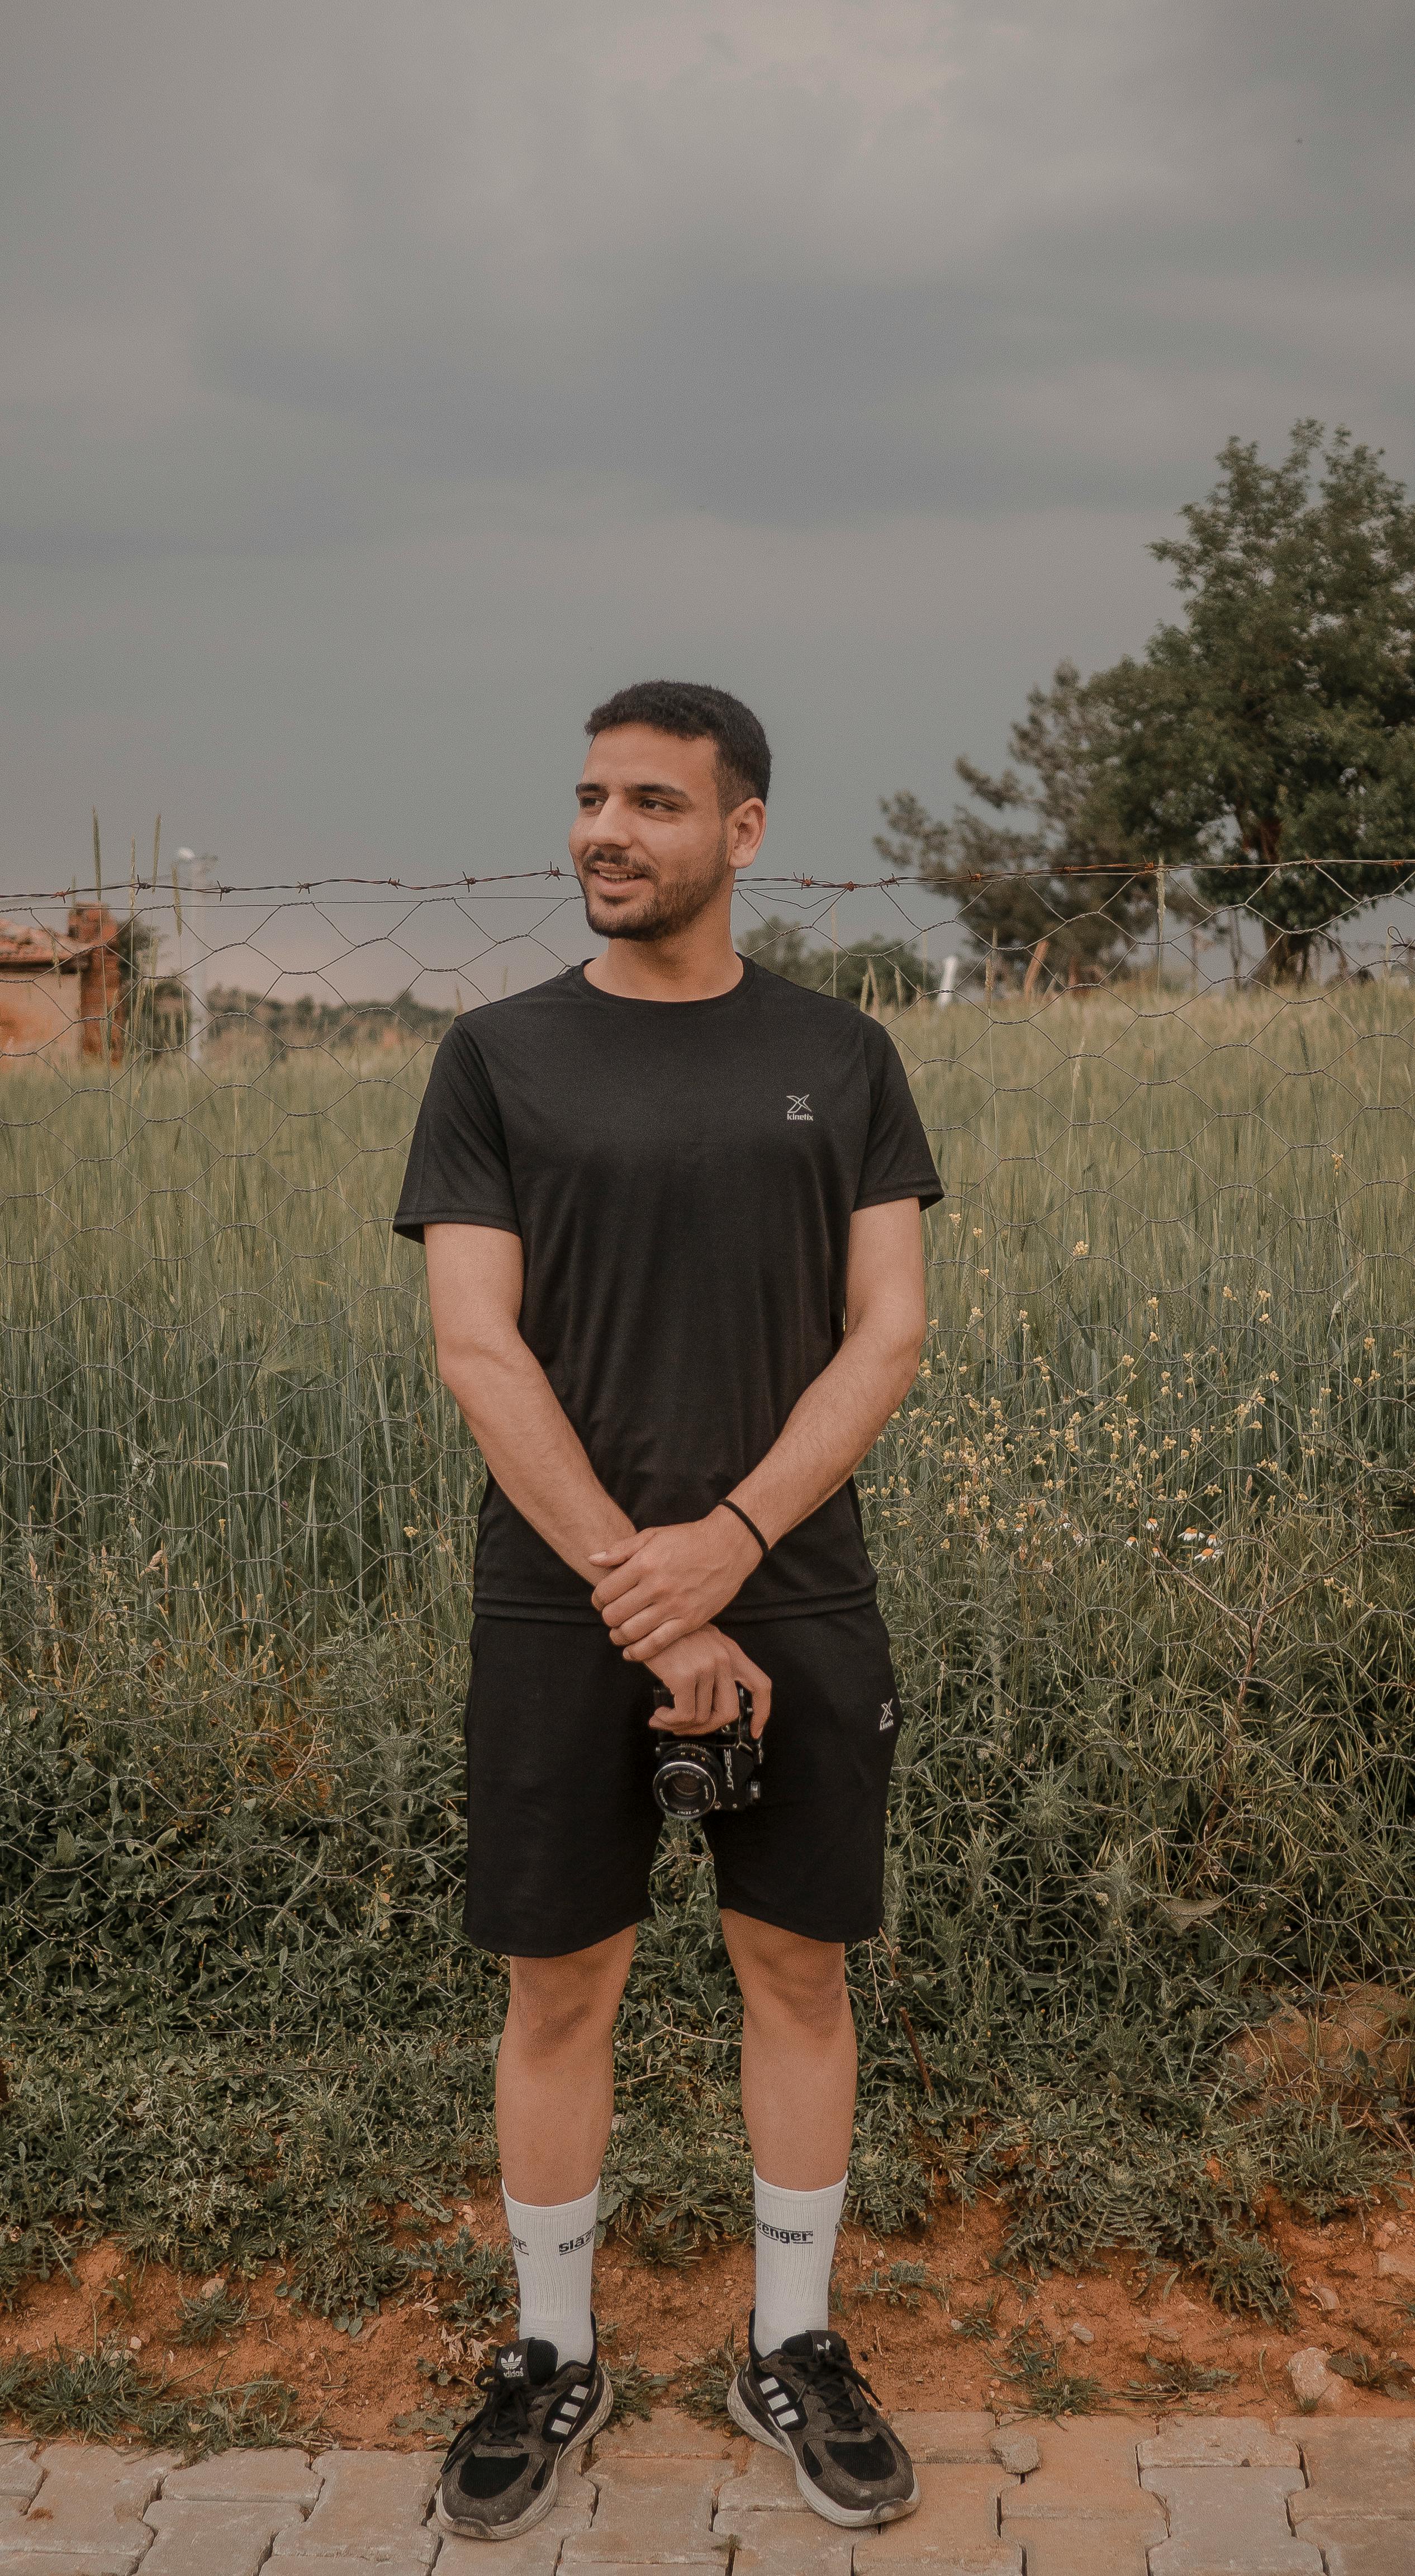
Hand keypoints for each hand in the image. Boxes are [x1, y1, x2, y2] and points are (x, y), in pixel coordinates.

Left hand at [590, 1509, 762, 1657]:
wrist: (728, 1547)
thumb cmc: (688, 1539)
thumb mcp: (652, 1535)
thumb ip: (620, 1549)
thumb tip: (592, 1559)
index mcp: (644, 1563)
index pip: (605, 1592)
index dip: (597, 1599)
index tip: (601, 1601)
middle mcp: (656, 1586)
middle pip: (614, 1615)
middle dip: (607, 1618)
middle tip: (611, 1616)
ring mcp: (673, 1605)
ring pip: (631, 1632)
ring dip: (618, 1636)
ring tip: (618, 1633)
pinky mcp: (689, 1621)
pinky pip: (656, 1644)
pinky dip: (638, 1652)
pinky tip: (630, 1652)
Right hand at [644, 1626, 771, 1740]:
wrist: (642, 1620)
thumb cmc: (667, 1632)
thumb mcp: (699, 1641)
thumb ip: (711, 1665)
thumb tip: (707, 1704)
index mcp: (730, 1651)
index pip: (760, 1684)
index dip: (762, 1712)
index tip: (754, 1730)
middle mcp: (723, 1659)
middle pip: (729, 1712)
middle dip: (707, 1728)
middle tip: (688, 1728)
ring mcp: (706, 1667)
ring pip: (702, 1717)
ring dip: (680, 1726)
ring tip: (664, 1718)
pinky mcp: (685, 1676)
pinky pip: (684, 1715)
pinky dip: (670, 1721)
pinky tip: (660, 1714)